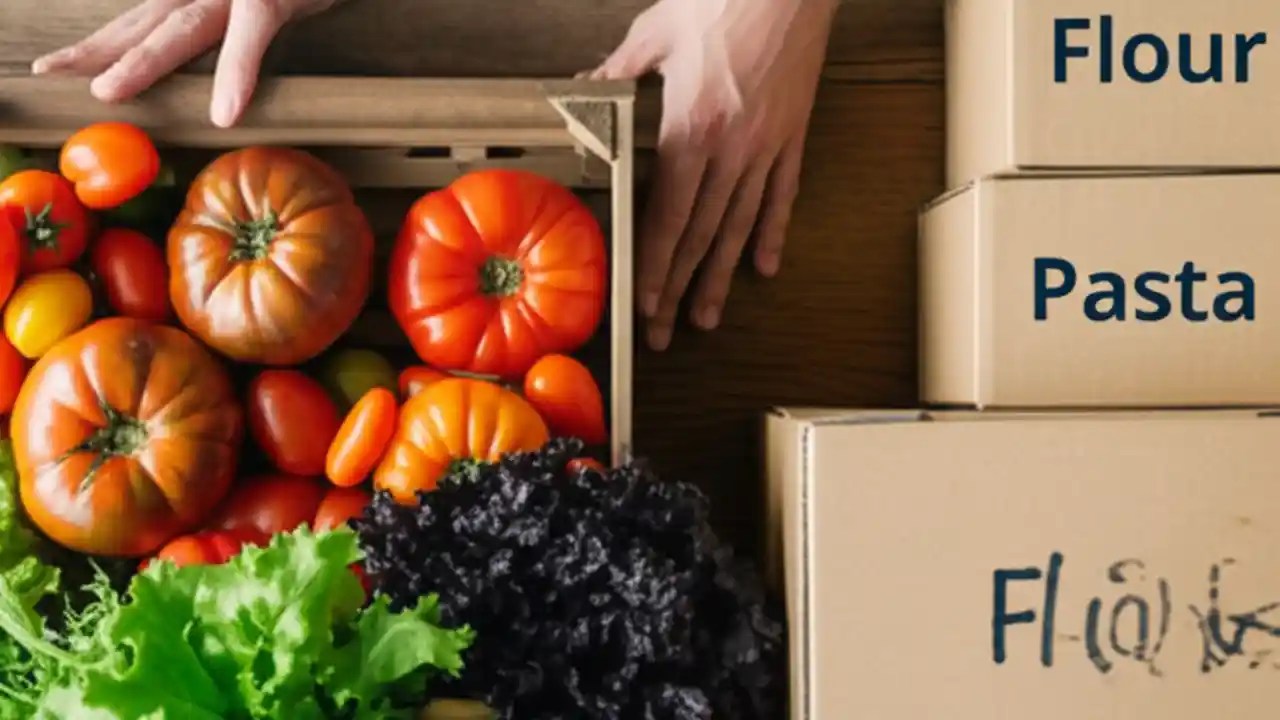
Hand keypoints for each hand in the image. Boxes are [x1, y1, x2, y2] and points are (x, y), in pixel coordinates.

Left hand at [30, 0, 340, 127]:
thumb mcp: (258, 9)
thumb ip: (234, 34)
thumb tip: (214, 84)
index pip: (140, 21)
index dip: (98, 44)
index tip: (55, 67)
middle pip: (145, 21)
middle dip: (97, 50)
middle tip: (51, 72)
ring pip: (185, 25)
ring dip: (147, 62)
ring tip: (111, 93)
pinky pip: (254, 34)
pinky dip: (237, 73)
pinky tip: (224, 112)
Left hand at [590, 0, 836, 350]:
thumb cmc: (724, 1)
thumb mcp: (659, 32)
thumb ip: (619, 69)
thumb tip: (585, 89)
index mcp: (691, 128)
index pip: (668, 215)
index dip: (655, 264)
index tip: (643, 303)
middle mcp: (731, 150)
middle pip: (700, 235)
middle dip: (678, 289)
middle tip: (664, 332)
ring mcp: (766, 148)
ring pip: (740, 227)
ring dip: (721, 277)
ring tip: (707, 318)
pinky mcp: (792, 136)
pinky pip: (782, 196)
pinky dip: (773, 233)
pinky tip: (765, 268)